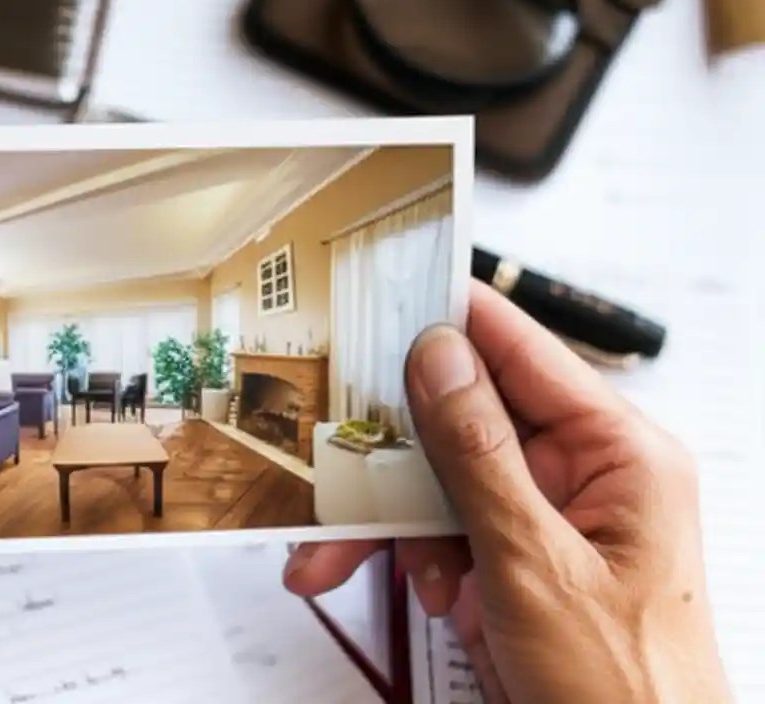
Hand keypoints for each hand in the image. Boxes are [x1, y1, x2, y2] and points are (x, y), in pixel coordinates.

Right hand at [283, 282, 730, 703]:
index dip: (453, 318)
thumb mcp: (535, 565)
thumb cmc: (625, 690)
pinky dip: (414, 558)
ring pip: (443, 481)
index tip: (387, 291)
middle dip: (391, 453)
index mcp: (619, 454)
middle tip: (329, 456)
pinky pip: (447, 531)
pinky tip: (417, 590)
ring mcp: (547, 519)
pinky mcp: (517, 559)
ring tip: (334, 557)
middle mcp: (585, 474)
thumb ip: (480, 456)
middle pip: (466, 421)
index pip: (523, 353)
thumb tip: (438, 358)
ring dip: (389, 521)